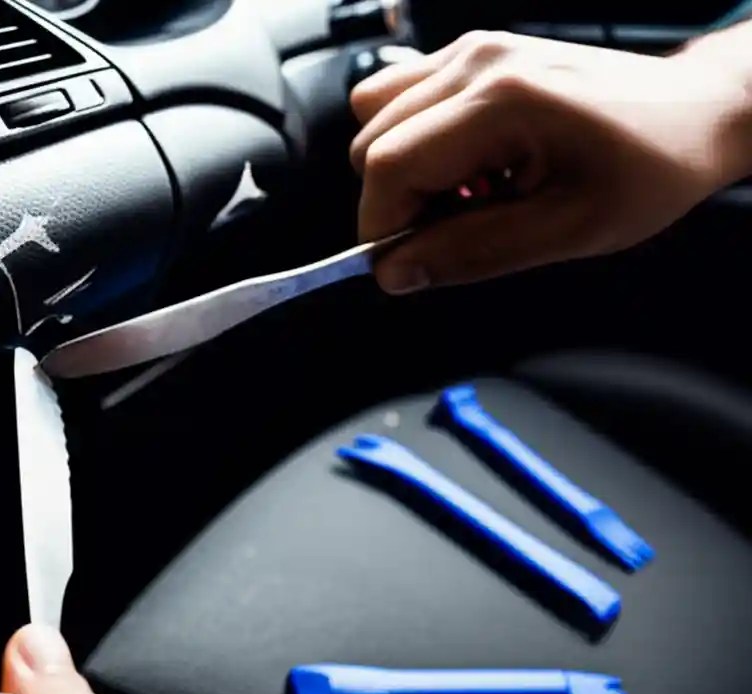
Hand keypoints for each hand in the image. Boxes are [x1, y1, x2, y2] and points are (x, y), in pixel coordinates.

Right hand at [350, 31, 751, 293]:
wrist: (692, 111)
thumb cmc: (649, 166)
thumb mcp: (568, 231)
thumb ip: (473, 253)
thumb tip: (394, 273)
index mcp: (502, 100)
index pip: (389, 166)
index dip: (382, 228)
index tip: (403, 267)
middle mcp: (476, 62)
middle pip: (371, 145)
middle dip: (398, 204)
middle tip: (458, 230)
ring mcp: (470, 51)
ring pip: (374, 120)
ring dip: (404, 172)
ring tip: (468, 194)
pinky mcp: (470, 54)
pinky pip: (399, 100)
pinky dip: (416, 143)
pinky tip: (469, 165)